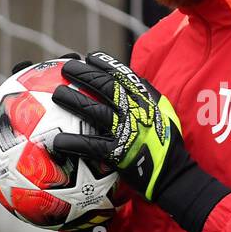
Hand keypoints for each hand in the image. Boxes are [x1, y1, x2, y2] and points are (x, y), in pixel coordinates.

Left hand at [50, 51, 230, 231]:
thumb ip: (147, 98)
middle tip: (66, 68)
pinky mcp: (118, 152)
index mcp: (147, 100)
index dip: (105, 63)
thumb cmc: (166, 144)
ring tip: (57, 94)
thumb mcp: (164, 114)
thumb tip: (131, 83)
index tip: (89, 57)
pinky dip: (71, 142)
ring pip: (94, 110)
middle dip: (83, 74)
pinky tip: (56, 141)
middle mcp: (136, 111)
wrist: (174, 174)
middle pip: (105, 86)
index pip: (124, 74)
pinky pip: (89, 145)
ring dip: (73, 100)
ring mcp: (127, 131)